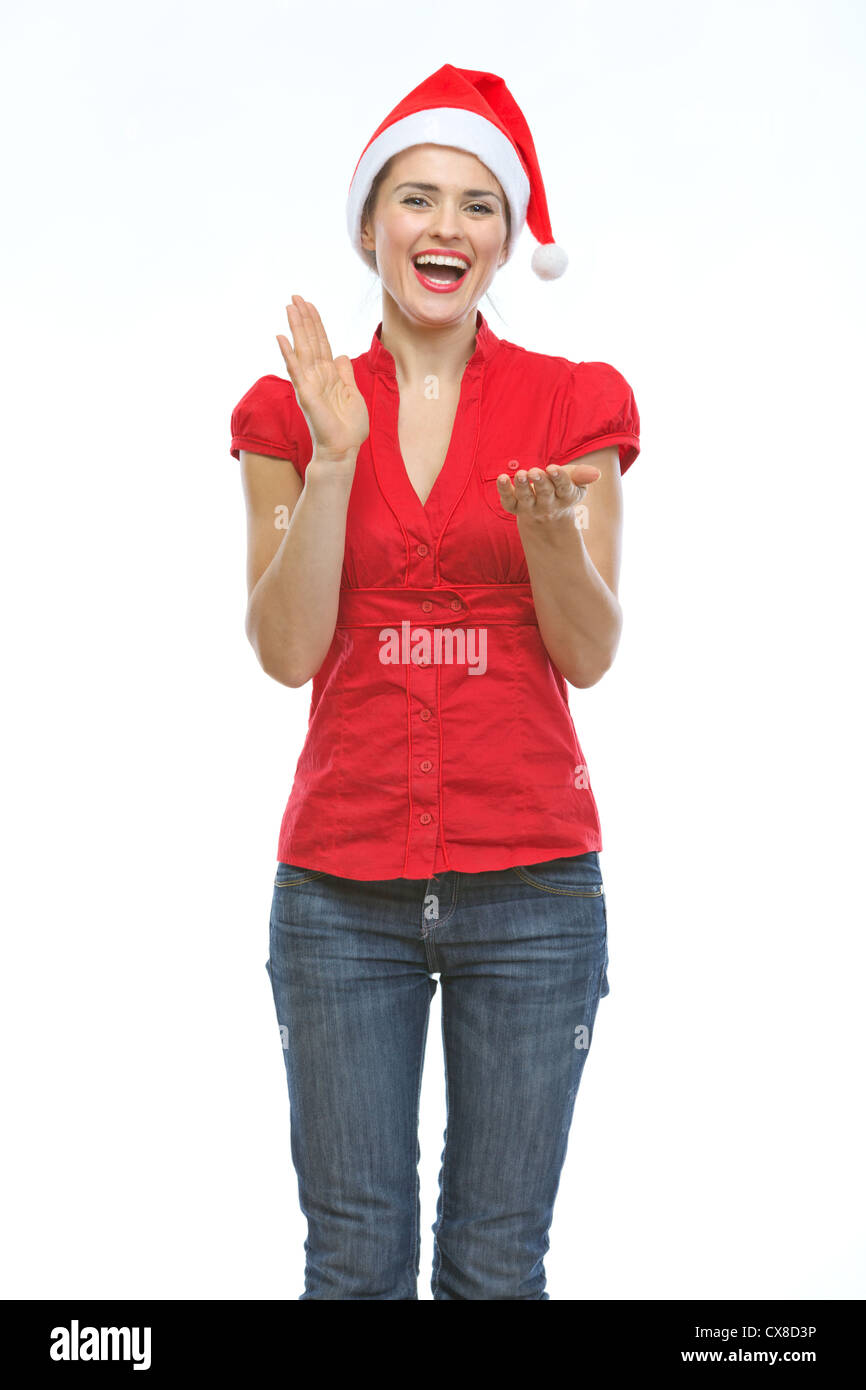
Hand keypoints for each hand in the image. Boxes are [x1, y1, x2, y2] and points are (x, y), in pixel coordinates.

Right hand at [276, 295, 369, 458]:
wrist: (343, 449)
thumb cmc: (348, 428)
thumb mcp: (353, 394)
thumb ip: (345, 374)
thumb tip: (340, 355)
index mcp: (329, 375)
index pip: (321, 343)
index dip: (315, 323)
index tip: (309, 304)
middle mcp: (316, 376)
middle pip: (310, 341)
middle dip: (303, 318)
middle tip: (295, 297)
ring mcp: (309, 384)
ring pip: (302, 349)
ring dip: (296, 328)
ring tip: (290, 307)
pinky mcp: (306, 394)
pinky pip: (295, 371)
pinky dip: (288, 354)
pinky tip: (281, 338)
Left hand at [495, 462, 600, 523]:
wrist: (547, 514)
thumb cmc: (562, 488)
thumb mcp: (575, 481)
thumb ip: (583, 476)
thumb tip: (596, 474)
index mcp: (566, 497)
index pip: (564, 488)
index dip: (559, 478)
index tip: (553, 468)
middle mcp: (548, 505)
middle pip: (544, 494)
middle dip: (540, 482)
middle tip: (534, 471)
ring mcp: (530, 507)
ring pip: (525, 498)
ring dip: (522, 486)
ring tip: (521, 474)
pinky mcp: (514, 507)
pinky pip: (508, 501)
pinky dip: (503, 490)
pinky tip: (502, 477)